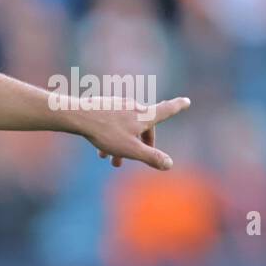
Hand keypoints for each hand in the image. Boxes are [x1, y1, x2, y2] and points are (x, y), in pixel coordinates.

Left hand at [77, 96, 191, 169]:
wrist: (78, 116)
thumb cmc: (106, 133)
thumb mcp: (131, 149)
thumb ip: (151, 157)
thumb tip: (169, 164)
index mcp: (145, 115)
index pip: (166, 110)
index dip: (178, 107)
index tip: (187, 101)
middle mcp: (134, 107)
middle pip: (144, 125)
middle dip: (141, 144)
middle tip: (136, 158)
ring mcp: (119, 105)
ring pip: (126, 127)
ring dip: (122, 145)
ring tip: (112, 162)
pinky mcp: (104, 107)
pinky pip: (113, 124)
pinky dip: (111, 138)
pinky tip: (100, 151)